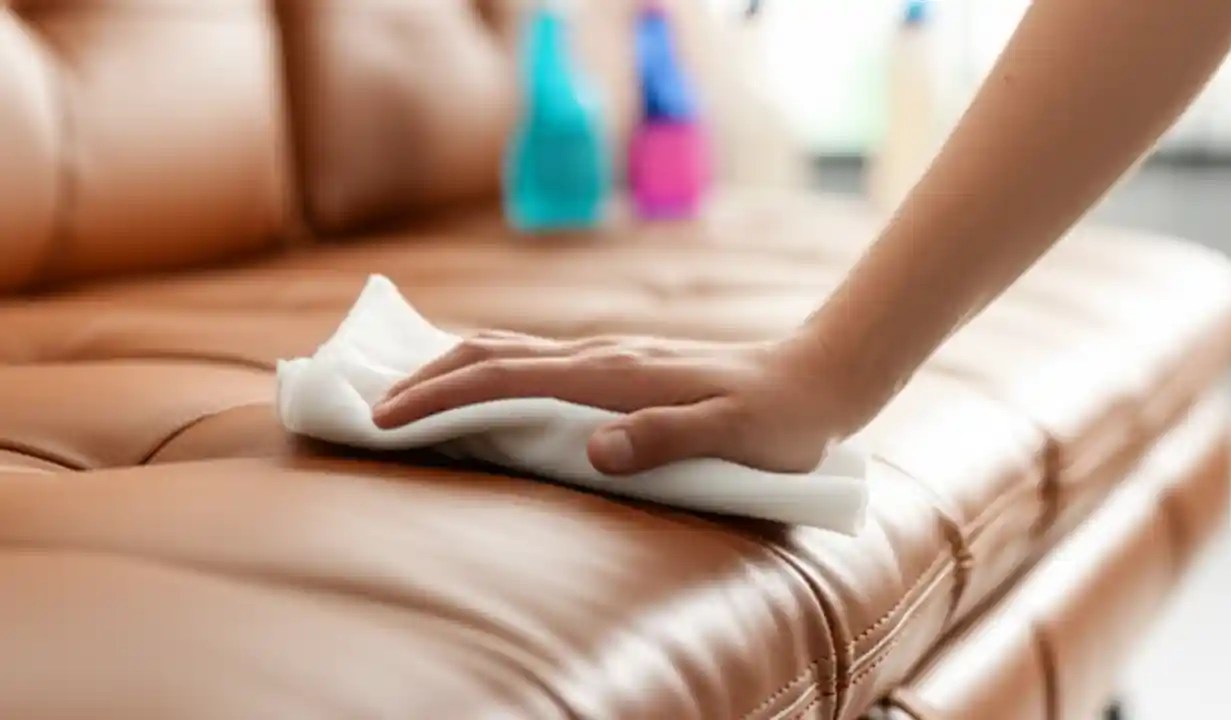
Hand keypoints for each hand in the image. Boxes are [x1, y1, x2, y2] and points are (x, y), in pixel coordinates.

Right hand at [372, 331, 866, 474]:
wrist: (817, 378)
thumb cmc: (779, 419)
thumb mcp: (735, 436)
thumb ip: (668, 438)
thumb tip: (594, 450)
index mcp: (614, 374)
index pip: (507, 377)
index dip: (441, 396)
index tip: (387, 421)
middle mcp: (602, 357)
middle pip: (492, 352)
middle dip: (425, 376)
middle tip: (371, 409)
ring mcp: (608, 359)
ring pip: (509, 351)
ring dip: (450, 369)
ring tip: (404, 396)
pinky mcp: (617, 369)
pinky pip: (533, 363)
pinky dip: (487, 372)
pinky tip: (480, 390)